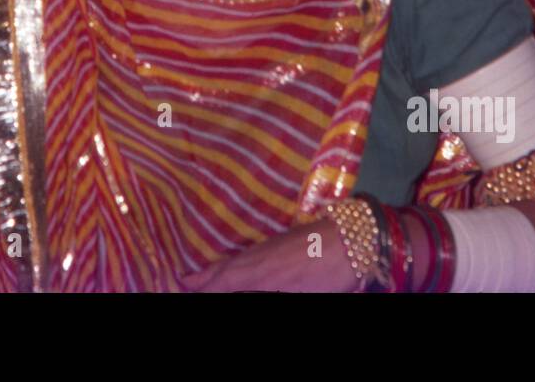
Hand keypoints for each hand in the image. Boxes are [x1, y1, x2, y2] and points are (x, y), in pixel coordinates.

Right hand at [179, 220, 360, 292]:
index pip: (221, 287)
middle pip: (222, 273)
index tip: (185, 290)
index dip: (203, 290)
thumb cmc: (327, 275)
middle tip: (181, 283)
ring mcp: (267, 249)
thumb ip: (265, 290)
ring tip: (195, 276)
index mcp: (258, 278)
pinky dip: (230, 261)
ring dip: (213, 271)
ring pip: (232, 262)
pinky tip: (233, 263)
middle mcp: (256, 262)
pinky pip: (243, 254)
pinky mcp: (278, 242)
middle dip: (201, 281)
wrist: (353, 239)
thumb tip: (248, 285)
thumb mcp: (297, 295)